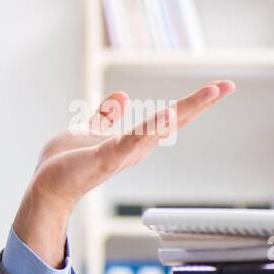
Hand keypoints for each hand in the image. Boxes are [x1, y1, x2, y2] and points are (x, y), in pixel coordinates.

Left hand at [13, 80, 236, 266]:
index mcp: (133, 142)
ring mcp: (121, 155)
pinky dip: (148, 130)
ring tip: (209, 93)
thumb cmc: (65, 164)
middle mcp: (134, 150)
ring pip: (157, 130)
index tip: (220, 87)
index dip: (193, 103)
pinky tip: (167, 114)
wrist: (45, 188)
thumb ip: (106, 116)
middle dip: (198, 104)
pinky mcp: (105, 159)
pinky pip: (129, 142)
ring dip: (182, 111)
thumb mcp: (89, 131)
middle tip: (227, 85)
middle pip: (171, 122)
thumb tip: (123, 96)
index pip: (168, 118)